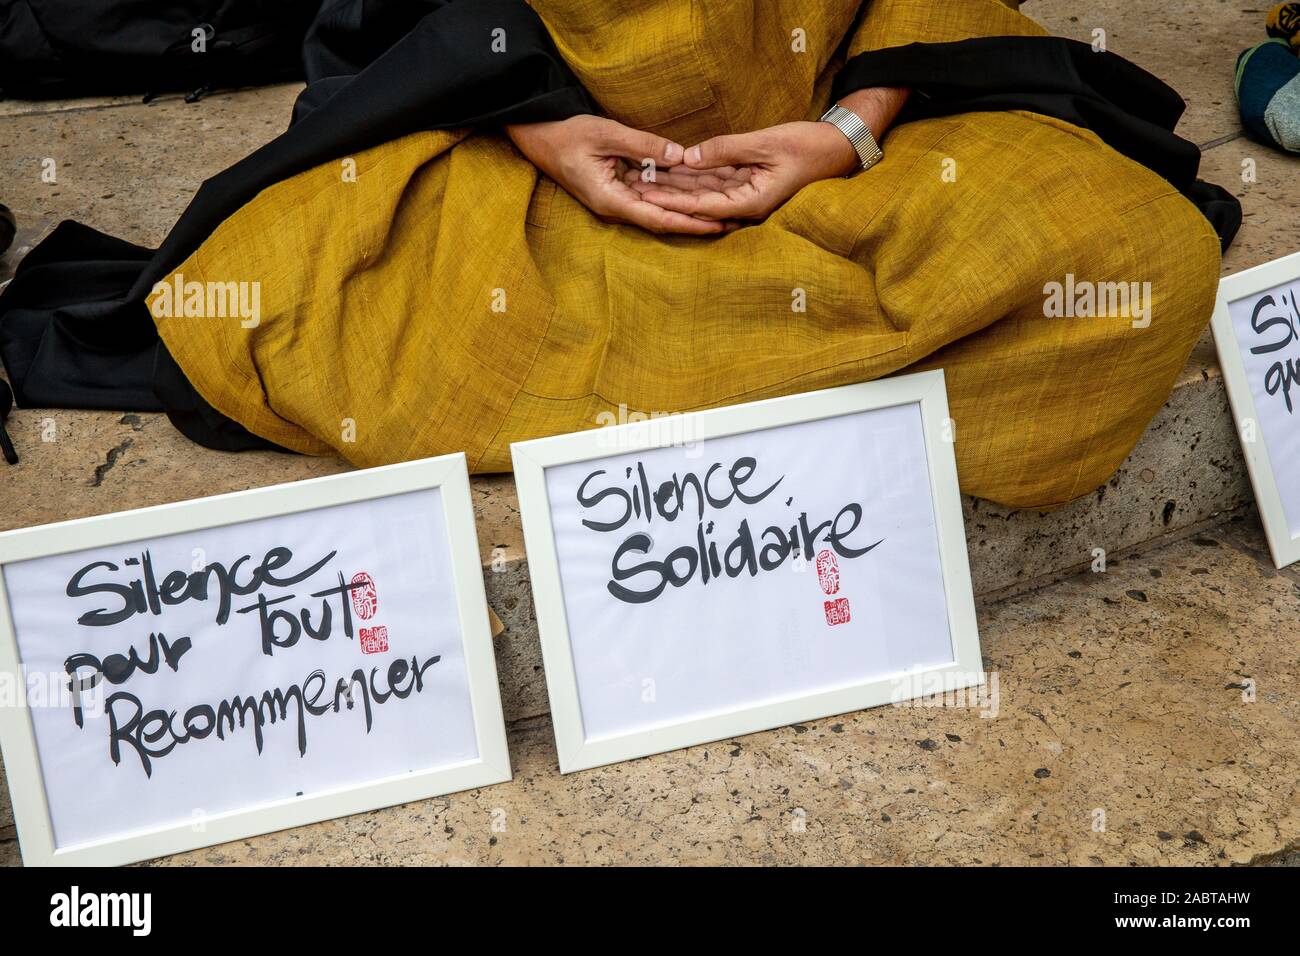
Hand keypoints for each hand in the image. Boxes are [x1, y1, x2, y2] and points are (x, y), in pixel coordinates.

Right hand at [505, 114, 731, 234]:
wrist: (539, 137)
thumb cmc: (567, 135)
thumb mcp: (606, 134)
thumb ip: (642, 145)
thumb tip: (678, 155)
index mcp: (612, 201)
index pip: (659, 219)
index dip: (690, 223)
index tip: (717, 224)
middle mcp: (617, 207)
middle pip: (665, 219)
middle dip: (697, 221)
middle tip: (733, 221)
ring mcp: (618, 199)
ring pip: (660, 208)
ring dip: (689, 209)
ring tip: (723, 210)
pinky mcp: (620, 189)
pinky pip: (652, 195)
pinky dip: (674, 194)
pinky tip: (697, 192)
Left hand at [635, 87, 908, 222]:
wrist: (838, 148)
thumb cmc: (807, 147)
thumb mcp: (765, 144)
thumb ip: (726, 150)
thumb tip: (689, 156)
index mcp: (751, 203)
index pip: (701, 206)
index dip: (671, 201)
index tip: (646, 196)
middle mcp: (747, 205)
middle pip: (699, 203)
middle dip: (668, 196)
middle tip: (635, 188)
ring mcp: (748, 196)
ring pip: (706, 193)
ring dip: (678, 188)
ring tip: (646, 180)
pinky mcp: (750, 184)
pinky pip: (718, 183)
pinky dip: (696, 178)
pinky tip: (674, 171)